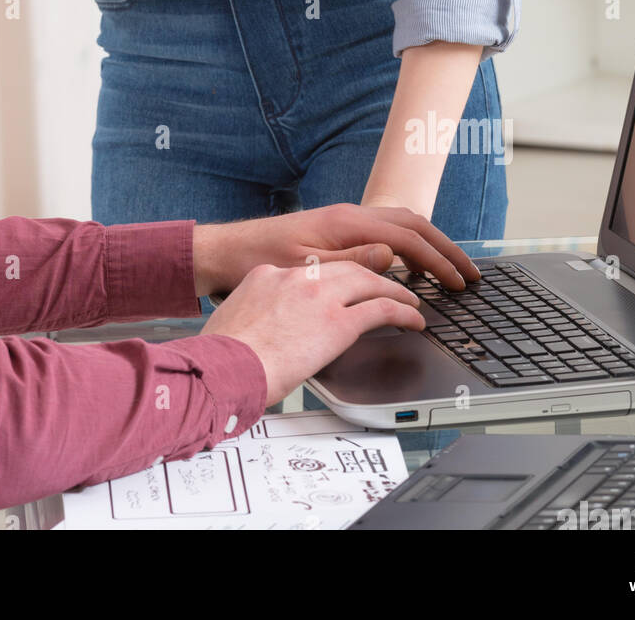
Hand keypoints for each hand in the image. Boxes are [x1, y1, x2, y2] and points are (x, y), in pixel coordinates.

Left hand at [193, 203, 480, 299]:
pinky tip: (413, 267)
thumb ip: (350, 262)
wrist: (229, 251)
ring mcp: (344, 221)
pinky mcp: (337, 231)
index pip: (407, 238)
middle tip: (469, 275)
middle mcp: (348, 216)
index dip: (437, 261)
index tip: (459, 284)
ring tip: (450, 271)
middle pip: (412, 224)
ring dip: (430, 245)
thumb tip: (392, 255)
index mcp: (345, 223)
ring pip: (400, 224)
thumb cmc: (261, 259)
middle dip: (445, 248)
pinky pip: (385, 232)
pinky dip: (409, 246)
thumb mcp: (305, 267)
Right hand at [200, 261, 425, 406]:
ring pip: (368, 281)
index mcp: (267, 275)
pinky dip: (401, 312)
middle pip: (345, 268)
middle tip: (385, 285)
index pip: (307, 271)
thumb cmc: (222, 355)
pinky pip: (380, 310)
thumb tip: (260, 330)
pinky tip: (412, 319)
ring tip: (407, 300)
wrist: (225, 367)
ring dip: (392, 290)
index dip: (330, 279)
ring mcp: (318, 297)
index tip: (338, 289)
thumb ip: (255, 313)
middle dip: (369, 275)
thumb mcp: (234, 319)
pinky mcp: (337, 323)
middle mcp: (295, 277)